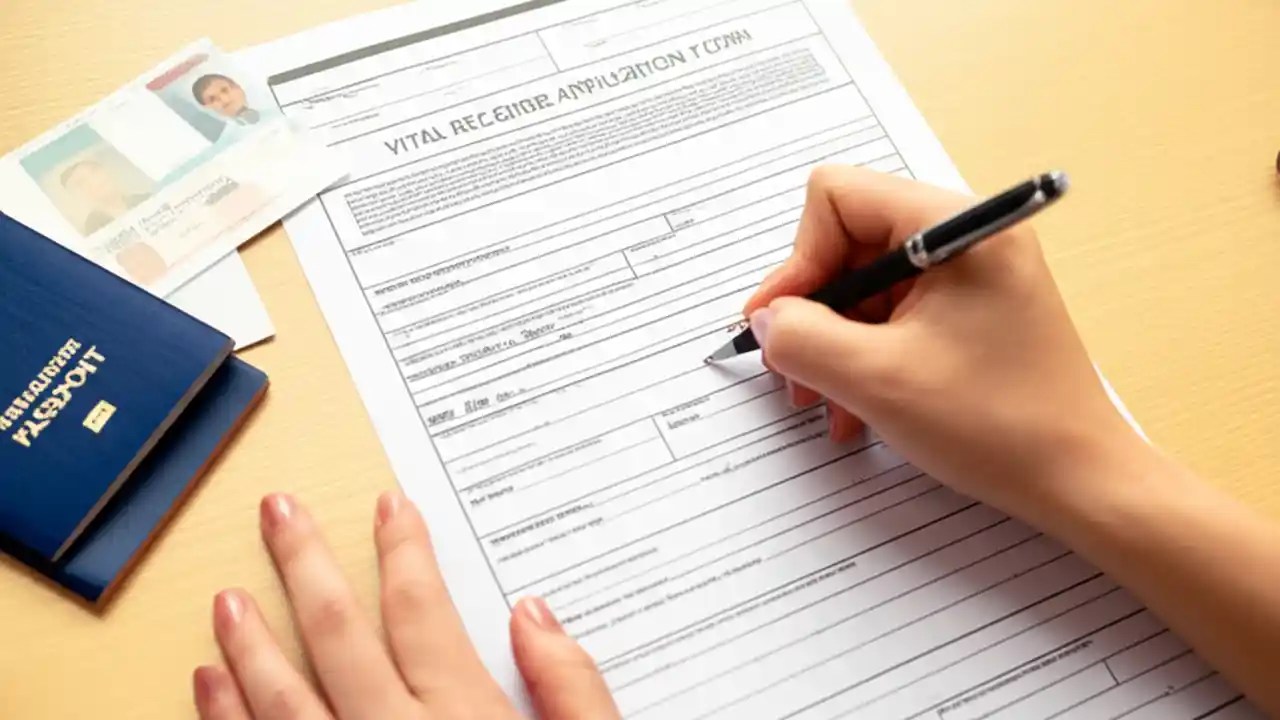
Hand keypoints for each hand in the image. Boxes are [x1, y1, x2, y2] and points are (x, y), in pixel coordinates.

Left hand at [193, 492, 619, 719]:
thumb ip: (574, 690)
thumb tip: (535, 614)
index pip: (422, 613)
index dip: (404, 552)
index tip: (389, 507)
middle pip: (338, 635)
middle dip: (305, 565)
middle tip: (278, 511)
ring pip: (279, 697)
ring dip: (249, 639)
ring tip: (228, 595)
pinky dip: (224, 716)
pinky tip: (209, 682)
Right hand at [743, 167, 1142, 525]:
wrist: (1080, 481)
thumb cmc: (997, 425)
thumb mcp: (875, 380)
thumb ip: (801, 338)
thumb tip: (766, 319)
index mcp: (956, 227)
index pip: (838, 198)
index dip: (798, 260)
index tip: (782, 324)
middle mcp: (968, 236)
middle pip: (849, 242)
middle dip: (813, 311)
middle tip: (792, 370)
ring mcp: (974, 275)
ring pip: (867, 285)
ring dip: (834, 343)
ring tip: (823, 402)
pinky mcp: (974, 312)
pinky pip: (896, 316)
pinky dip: (866, 356)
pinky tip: (856, 408)